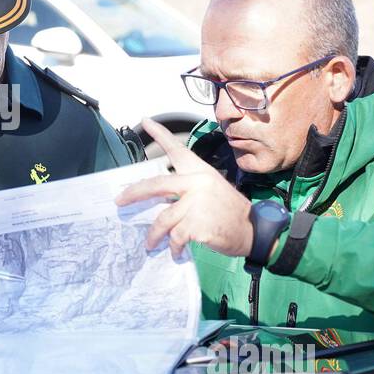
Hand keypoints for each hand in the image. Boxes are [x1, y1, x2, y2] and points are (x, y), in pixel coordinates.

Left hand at [115, 118, 253, 258]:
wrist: (253, 231)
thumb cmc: (230, 212)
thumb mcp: (212, 190)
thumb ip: (187, 190)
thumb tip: (159, 201)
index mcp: (200, 172)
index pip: (177, 150)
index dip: (160, 134)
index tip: (145, 121)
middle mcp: (197, 183)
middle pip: (156, 185)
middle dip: (134, 194)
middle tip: (120, 202)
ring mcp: (197, 203)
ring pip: (163, 219)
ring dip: (154, 235)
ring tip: (151, 244)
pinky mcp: (198, 223)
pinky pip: (175, 236)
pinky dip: (173, 247)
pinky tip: (175, 252)